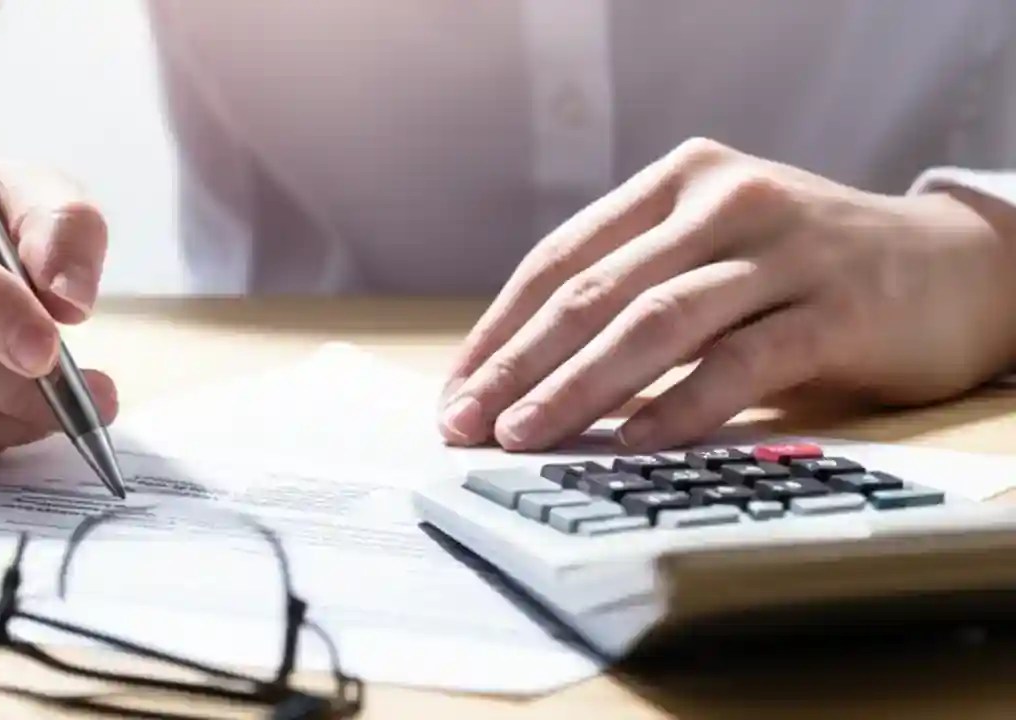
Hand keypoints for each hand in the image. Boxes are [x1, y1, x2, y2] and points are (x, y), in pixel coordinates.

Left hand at [439, 138, 1015, 451]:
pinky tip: (632, 443)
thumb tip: (526, 373)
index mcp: (677, 182)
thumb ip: (636, 287)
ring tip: (524, 436)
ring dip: (579, 387)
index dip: (501, 329)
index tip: (457, 389)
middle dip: (519, 365)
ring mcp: (783, 250)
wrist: (952, 265)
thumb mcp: (713, 252)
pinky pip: (741, 363)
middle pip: (596, 292)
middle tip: (467, 423)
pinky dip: (679, 406)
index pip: (562, 258)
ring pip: (656, 323)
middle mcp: (723, 201)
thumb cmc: (805, 271)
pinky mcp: (837, 306)